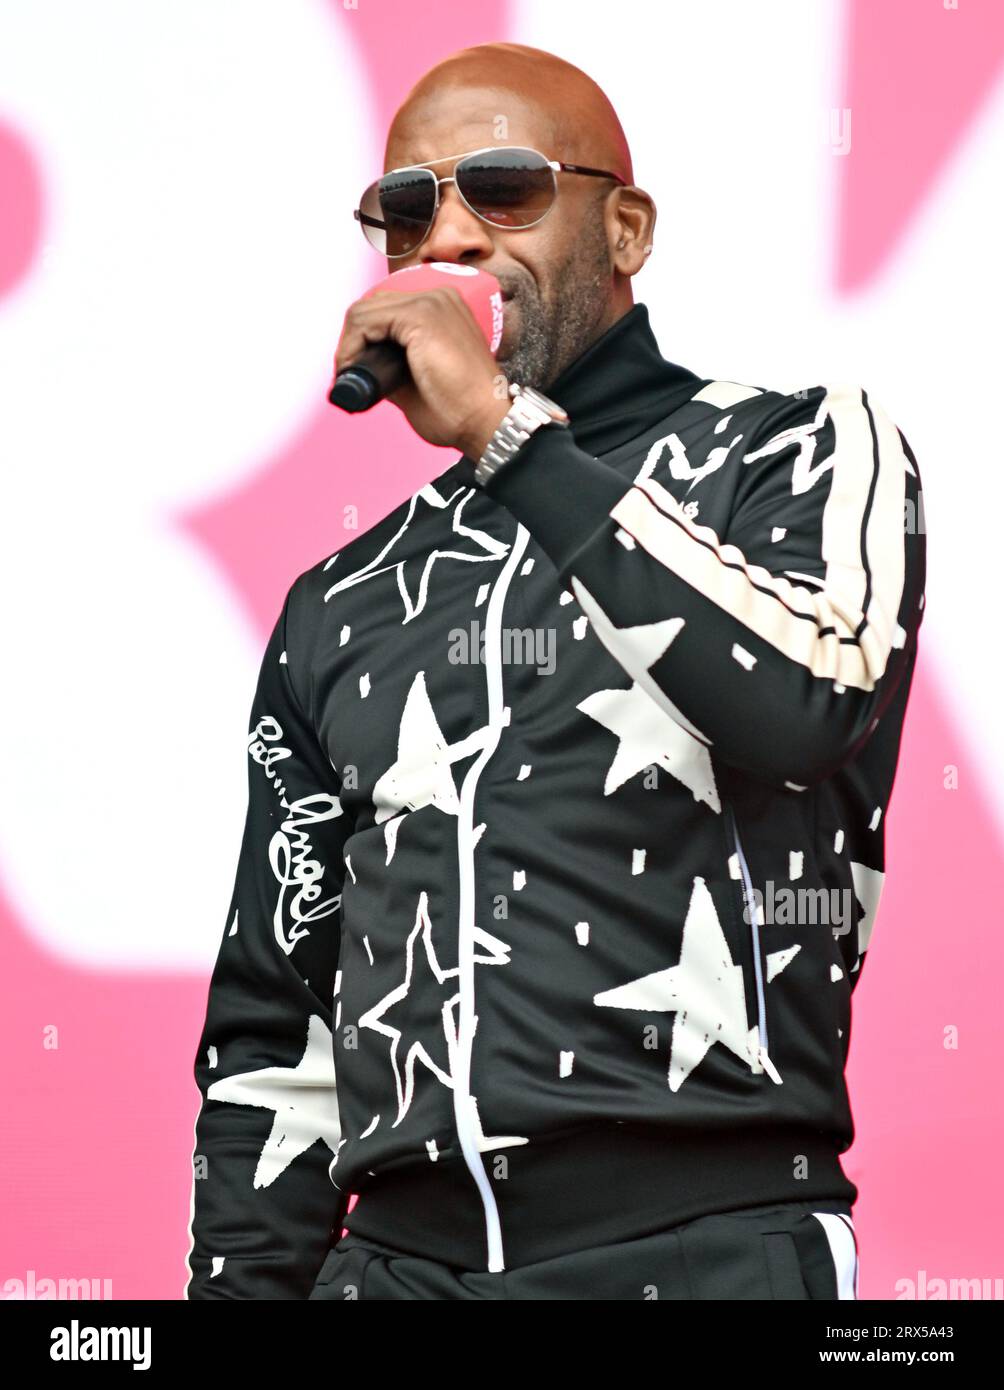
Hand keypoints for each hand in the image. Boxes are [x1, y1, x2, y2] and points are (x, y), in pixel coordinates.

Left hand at [334, 286, 511, 457]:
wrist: (485, 421)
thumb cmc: (460, 410)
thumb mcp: (418, 381)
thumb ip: (392, 366)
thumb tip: (363, 365)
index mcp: (442, 308)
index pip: (386, 308)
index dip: (363, 337)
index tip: (355, 368)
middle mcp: (438, 297)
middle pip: (372, 305)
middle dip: (352, 339)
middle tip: (348, 374)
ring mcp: (430, 303)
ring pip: (364, 311)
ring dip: (348, 344)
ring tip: (349, 375)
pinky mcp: (420, 316)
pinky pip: (365, 321)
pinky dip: (350, 346)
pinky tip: (351, 368)